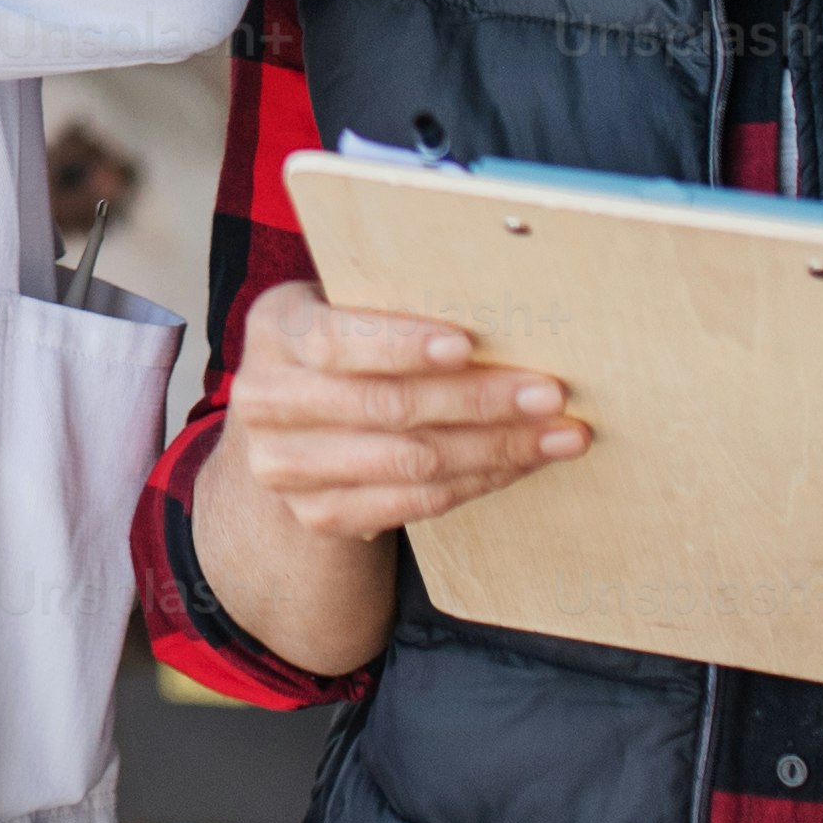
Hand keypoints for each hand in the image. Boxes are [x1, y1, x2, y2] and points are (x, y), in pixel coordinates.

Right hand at [206, 284, 580, 541]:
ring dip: (495, 449)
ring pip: (410, 463)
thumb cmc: (344, 346)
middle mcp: (266, 401)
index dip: (403, 344)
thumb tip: (501, 307)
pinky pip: (414, 503)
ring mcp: (285, 468)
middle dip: (479, 400)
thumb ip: (394, 306)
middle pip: (387, 407)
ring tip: (556, 433)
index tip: (469, 344)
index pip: (337, 340)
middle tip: (549, 393)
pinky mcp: (318, 515)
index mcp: (274, 329)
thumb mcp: (346, 307)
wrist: (291, 423)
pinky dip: (476, 483)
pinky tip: (518, 464)